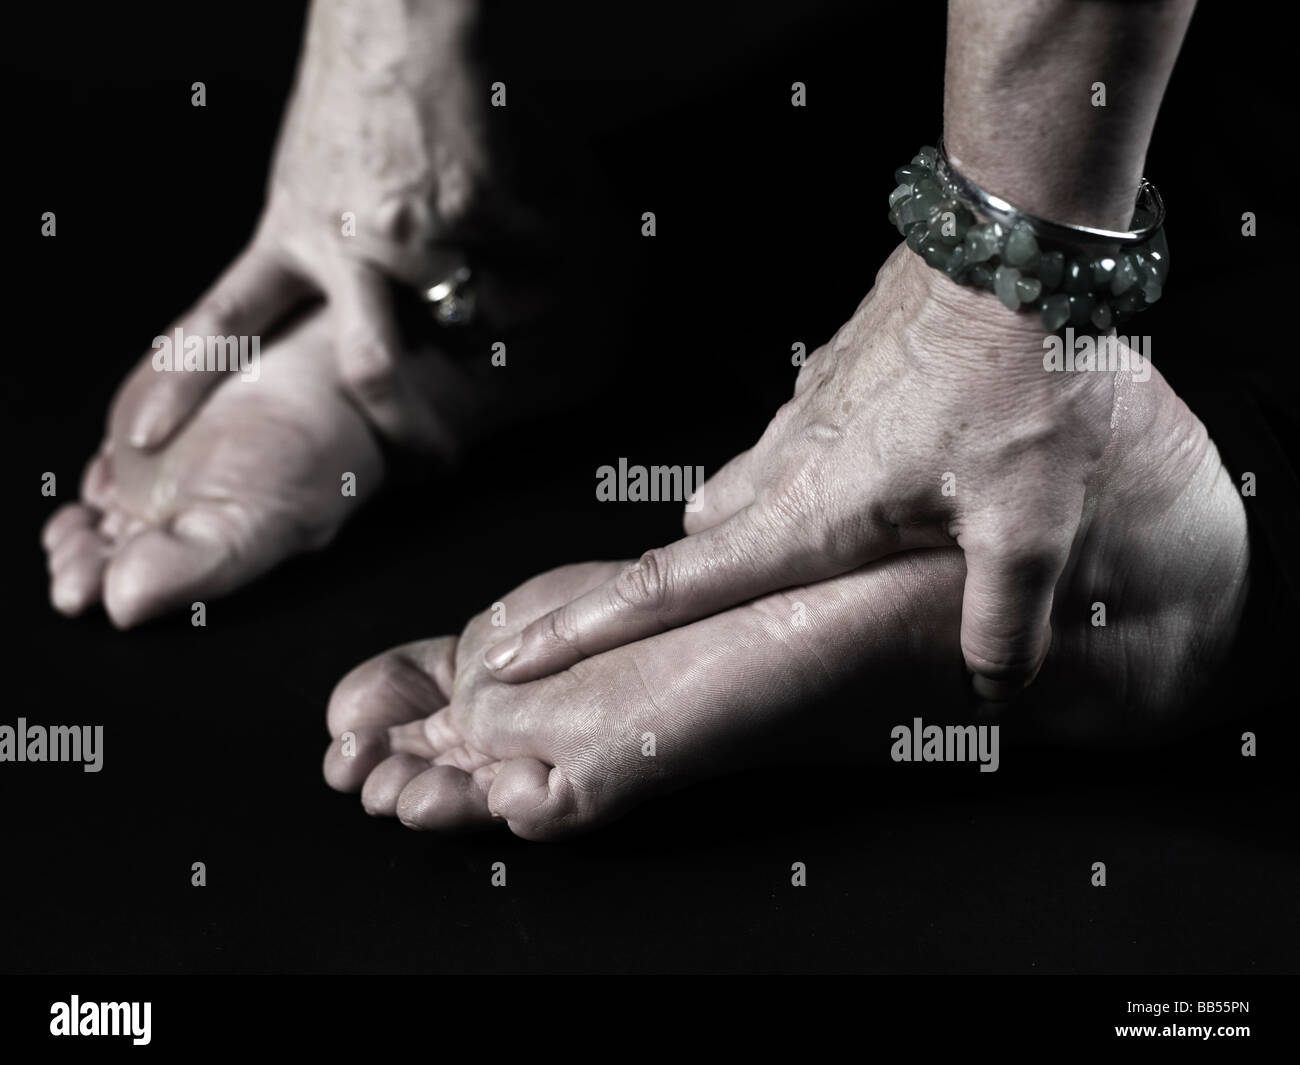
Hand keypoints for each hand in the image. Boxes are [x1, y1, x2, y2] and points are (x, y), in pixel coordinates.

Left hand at [118, 0, 508, 454]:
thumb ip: (311, 254)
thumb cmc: (352, 104)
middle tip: (439, 455)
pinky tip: (516, 213)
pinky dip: (531, 246)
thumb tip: (348, 324)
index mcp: (291, 237)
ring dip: (501, 305)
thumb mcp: (303, 185)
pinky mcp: (469, 211)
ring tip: (503, 270)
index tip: (148, 434)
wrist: (398, 32)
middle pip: (372, 368)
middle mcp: (347, 248)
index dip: (185, 379)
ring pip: (473, 314)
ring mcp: (410, 234)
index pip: (227, 319)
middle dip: (410, 423)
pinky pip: (521, 258)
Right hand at [483, 243, 1120, 697]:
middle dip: (669, 590)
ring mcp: (799, 416)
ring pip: (739, 494)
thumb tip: (989, 686)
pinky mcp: (828, 381)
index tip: (513, 653)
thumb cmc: (1015, 381)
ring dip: (744, 534)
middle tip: (667, 630)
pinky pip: (786, 447)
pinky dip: (796, 482)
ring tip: (794, 562)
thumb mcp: (1029, 522)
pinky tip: (865, 482)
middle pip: (693, 545)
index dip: (585, 631)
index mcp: (806, 514)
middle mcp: (782, 465)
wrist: (1011, 248)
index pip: (666, 588)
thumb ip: (1004, 618)